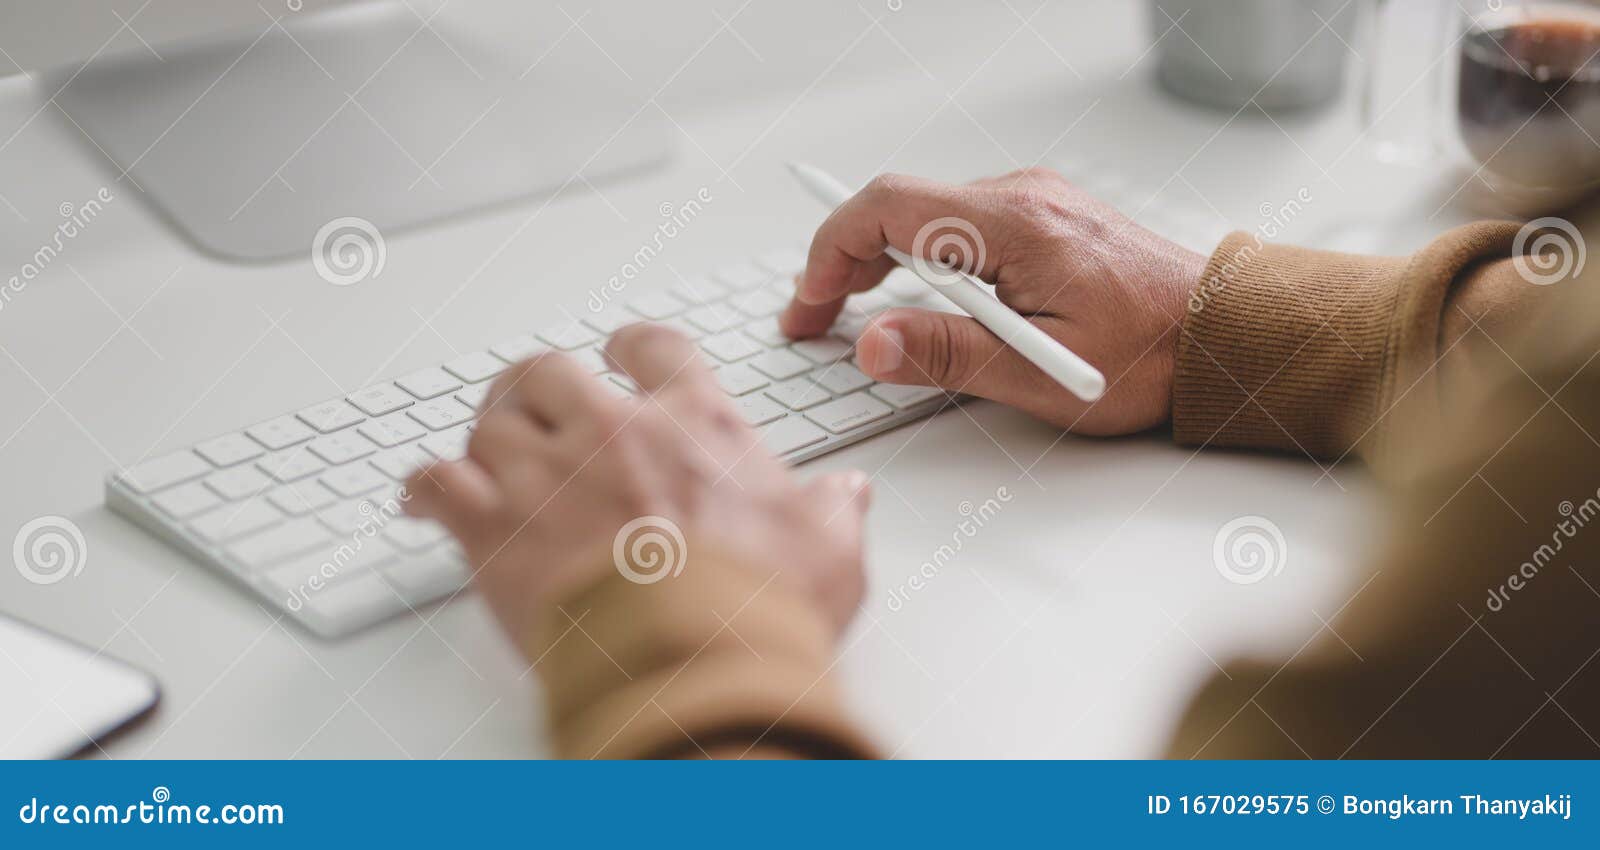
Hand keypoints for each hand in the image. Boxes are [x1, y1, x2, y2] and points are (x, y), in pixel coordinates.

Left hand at [403, 324, 871, 645]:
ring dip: (486, 436)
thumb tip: (848, 496)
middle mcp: (614, 431)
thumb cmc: (757, 610)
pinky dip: (425, 489)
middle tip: (536, 404)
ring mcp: (547, 474)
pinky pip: (436, 482)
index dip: (635, 346)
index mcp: (694, 424)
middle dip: (539, 386)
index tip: (625, 354)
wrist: (691, 668)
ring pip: (490, 420)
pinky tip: (426, 499)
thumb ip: (833, 514)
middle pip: (551, 371)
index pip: (657, 348)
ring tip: (486, 455)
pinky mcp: (493, 528)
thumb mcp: (828, 554)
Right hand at [780, 168, 1207, 434]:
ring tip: (851, 311)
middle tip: (813, 316)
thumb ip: (949, 356)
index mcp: (1015, 226)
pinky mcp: (1044, 221)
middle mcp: (1022, 198)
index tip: (808, 303)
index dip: (831, 252)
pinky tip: (916, 299)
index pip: (889, 208)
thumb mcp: (1039, 373)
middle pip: (899, 207)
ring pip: (927, 215)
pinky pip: (961, 225)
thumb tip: (873, 343)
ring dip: (880, 258)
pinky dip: (920, 257)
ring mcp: (1034, 204)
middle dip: (843, 260)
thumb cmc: (1148, 356)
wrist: (1221, 336)